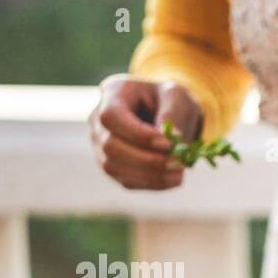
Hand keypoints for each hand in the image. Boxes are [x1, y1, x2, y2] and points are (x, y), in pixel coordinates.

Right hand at [89, 74, 201, 189]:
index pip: (112, 117)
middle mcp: (98, 121)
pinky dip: (151, 183)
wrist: (169, 113)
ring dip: (149, 176)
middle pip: (110, 146)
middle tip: (177, 163)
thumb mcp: (177, 95)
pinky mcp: (114, 167)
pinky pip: (126, 181)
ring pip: (114, 168)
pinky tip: (172, 179)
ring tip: (179, 173)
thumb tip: (171, 139)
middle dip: (146, 160)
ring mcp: (101, 145)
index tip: (168, 144)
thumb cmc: (170, 99)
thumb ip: (173, 113)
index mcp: (112, 93)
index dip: (138, 135)